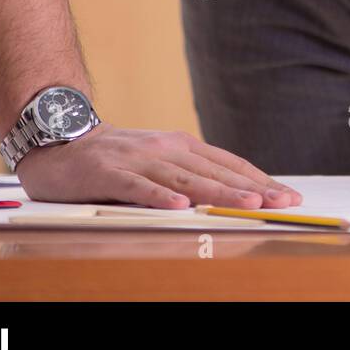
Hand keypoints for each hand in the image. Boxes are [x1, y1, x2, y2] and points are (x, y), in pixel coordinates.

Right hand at [15, 121, 301, 208]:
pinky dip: (160, 196)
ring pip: (185, 178)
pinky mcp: (109, 173)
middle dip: (253, 188)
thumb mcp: (160, 162)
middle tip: (283, 202)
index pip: (230, 164)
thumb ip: (191, 174)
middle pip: (216, 171)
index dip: (260, 180)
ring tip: (249, 204)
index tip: (289, 195)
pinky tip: (181, 207)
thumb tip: (236, 194)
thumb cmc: (116, 159)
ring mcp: (139, 159)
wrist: (60, 142)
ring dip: (219, 192)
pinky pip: (138, 187)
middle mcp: (166, 148)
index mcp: (183, 146)